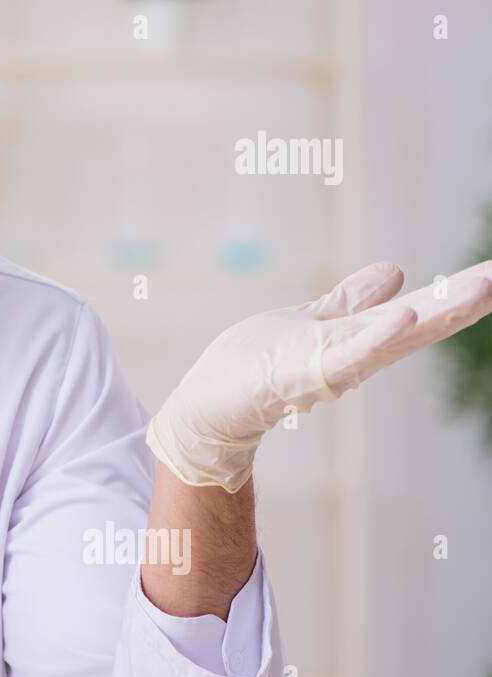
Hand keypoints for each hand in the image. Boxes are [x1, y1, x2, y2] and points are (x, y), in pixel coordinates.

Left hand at [148, 259, 491, 492]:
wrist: (212, 405)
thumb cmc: (258, 365)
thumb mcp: (314, 320)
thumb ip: (353, 300)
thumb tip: (398, 271)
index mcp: (362, 335)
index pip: (422, 306)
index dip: (461, 288)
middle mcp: (359, 352)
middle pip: (423, 321)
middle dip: (468, 298)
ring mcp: (336, 364)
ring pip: (396, 335)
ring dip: (440, 311)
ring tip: (484, 283)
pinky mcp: (306, 373)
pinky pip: (348, 355)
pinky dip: (376, 336)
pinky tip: (403, 312)